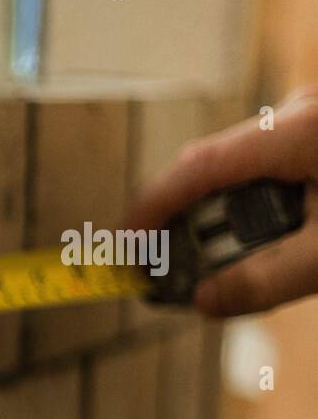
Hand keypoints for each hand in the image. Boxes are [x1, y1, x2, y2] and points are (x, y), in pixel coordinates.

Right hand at [127, 87, 317, 316]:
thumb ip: (267, 282)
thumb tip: (203, 303)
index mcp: (295, 133)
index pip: (195, 170)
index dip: (149, 210)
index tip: (120, 248)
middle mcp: (300, 116)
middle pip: (220, 173)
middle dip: (200, 230)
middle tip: (193, 281)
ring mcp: (317, 122)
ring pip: (253, 176)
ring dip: (244, 225)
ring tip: (270, 267)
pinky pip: (284, 174)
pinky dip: (276, 213)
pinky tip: (301, 242)